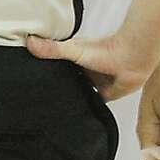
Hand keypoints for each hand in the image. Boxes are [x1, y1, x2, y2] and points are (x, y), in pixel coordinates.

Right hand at [26, 31, 150, 101]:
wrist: (131, 59)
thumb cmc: (104, 50)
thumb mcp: (72, 49)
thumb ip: (52, 48)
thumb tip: (28, 40)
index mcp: (74, 60)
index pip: (57, 70)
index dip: (46, 75)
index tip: (30, 83)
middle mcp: (83, 72)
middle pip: (67, 83)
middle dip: (58, 90)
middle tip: (39, 103)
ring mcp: (93, 84)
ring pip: (78, 95)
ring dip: (72, 100)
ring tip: (53, 113)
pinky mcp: (104, 96)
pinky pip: (92, 105)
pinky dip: (86, 110)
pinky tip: (74, 118)